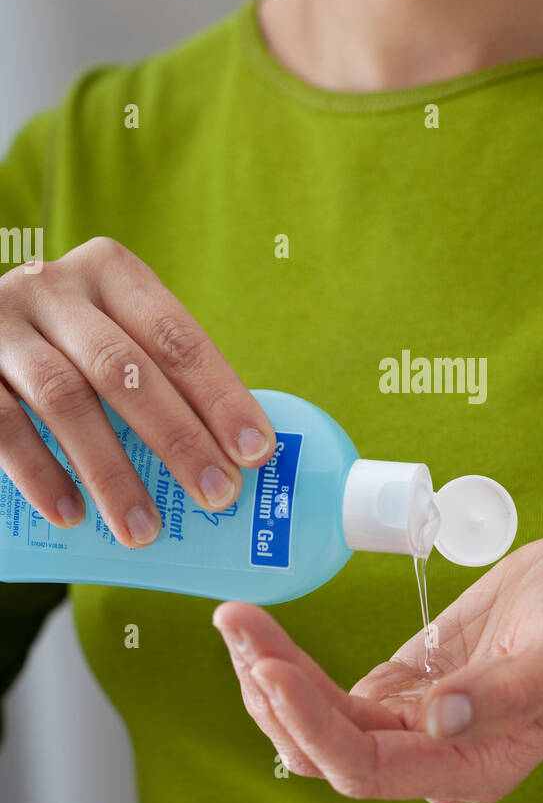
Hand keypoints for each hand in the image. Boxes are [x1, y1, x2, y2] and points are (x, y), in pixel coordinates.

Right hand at [0, 236, 275, 545]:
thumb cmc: (65, 348)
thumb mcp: (110, 336)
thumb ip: (157, 374)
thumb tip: (238, 460)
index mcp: (110, 272)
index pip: (176, 336)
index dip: (220, 395)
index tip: (256, 453)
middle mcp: (53, 286)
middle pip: (126, 368)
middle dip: (178, 438)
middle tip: (217, 497)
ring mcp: (1, 323)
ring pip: (65, 399)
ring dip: (111, 472)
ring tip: (144, 530)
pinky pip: (3, 424)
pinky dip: (41, 474)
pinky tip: (72, 515)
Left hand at [213, 534, 542, 802]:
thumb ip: (509, 692)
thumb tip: (438, 721)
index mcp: (478, 764)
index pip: (372, 769)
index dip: (314, 728)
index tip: (269, 671)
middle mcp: (438, 757)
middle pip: (329, 750)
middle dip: (274, 695)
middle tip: (237, 625)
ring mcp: (416, 724)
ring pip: (320, 724)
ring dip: (270, 678)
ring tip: (235, 620)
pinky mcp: (404, 689)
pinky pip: (331, 694)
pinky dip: (291, 665)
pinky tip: (259, 634)